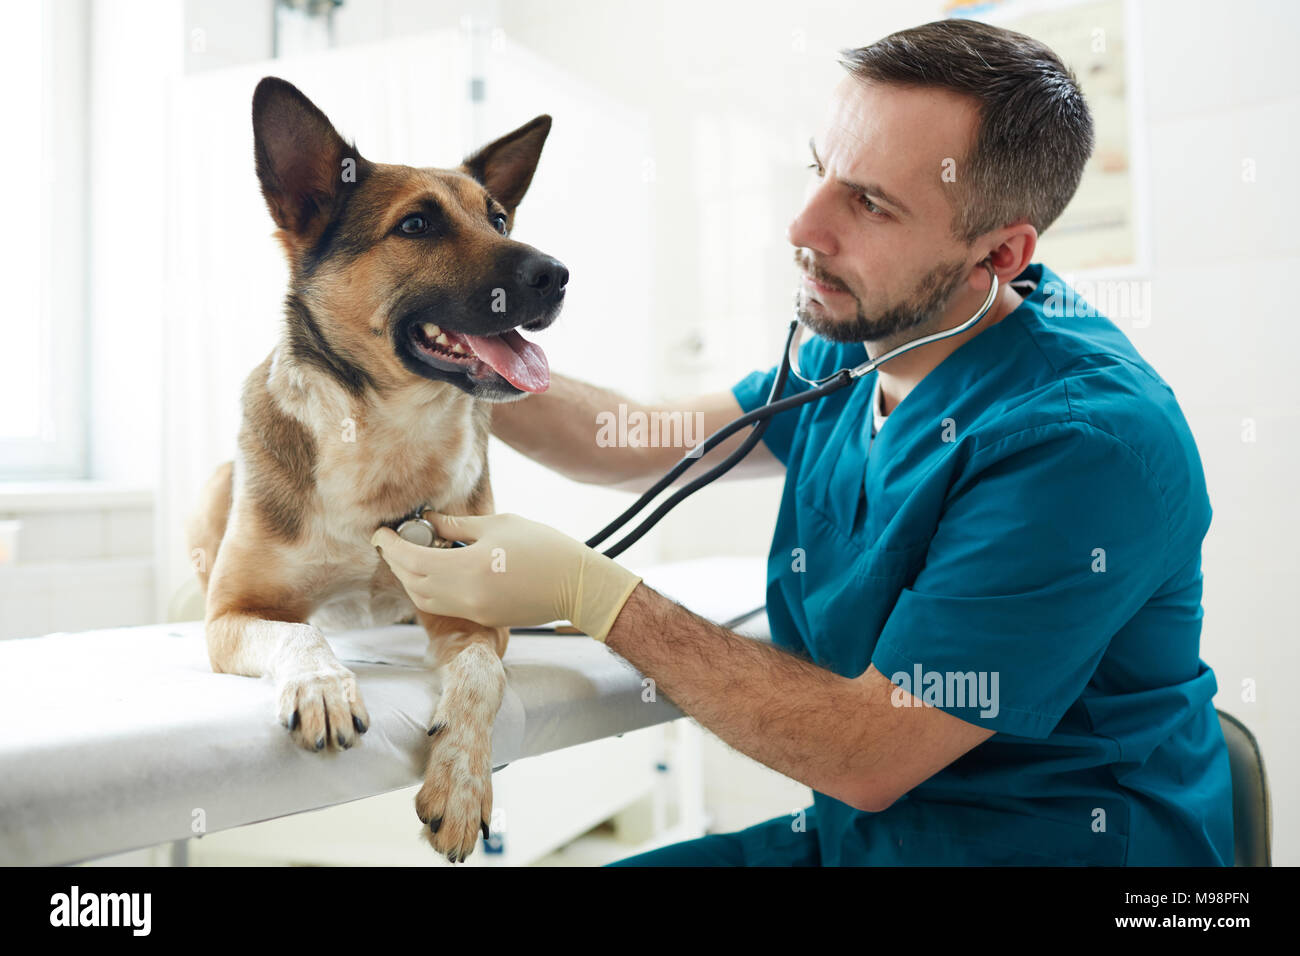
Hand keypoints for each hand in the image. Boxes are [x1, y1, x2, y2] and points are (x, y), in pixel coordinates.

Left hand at [370, 512, 642, 641]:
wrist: (577, 585)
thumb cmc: (543, 547)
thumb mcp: (498, 525)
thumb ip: (458, 525)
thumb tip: (428, 521)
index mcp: (467, 567)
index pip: (411, 559)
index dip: (390, 545)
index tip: (381, 532)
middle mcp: (465, 595)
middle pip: (412, 582)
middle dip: (395, 561)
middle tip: (391, 540)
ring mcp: (474, 611)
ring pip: (424, 599)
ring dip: (410, 578)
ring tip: (411, 554)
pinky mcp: (484, 619)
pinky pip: (444, 605)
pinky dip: (430, 588)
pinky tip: (436, 569)